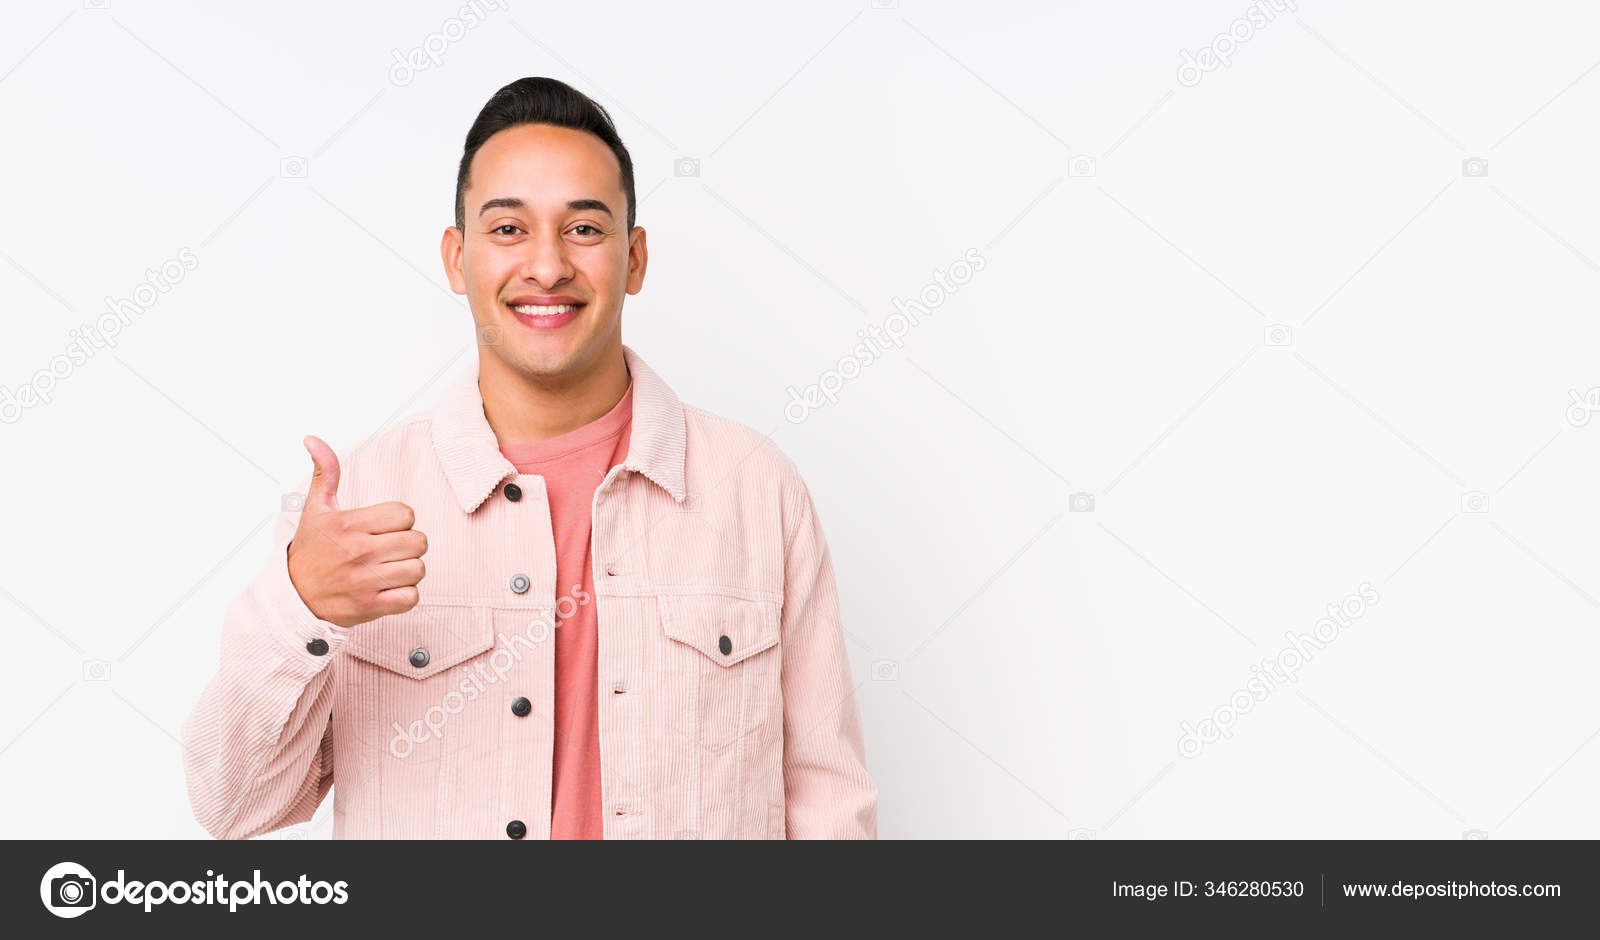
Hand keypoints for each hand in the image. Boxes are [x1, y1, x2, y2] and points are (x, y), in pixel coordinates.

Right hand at [286, 436, 426, 626]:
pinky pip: (411, 597)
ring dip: (408, 570)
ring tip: (388, 568)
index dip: (400, 521)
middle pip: (419, 541)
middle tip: (388, 549)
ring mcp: (365, 581)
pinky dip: (405, 594)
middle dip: (408, 544)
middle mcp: (358, 552)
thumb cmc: (310, 550)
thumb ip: (325, 473)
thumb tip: (313, 439)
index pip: (406, 514)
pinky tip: (387, 588)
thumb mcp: (315, 509)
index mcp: (349, 525)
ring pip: (418, 569)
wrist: (293, 597)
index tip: (383, 528)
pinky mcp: (370, 607)